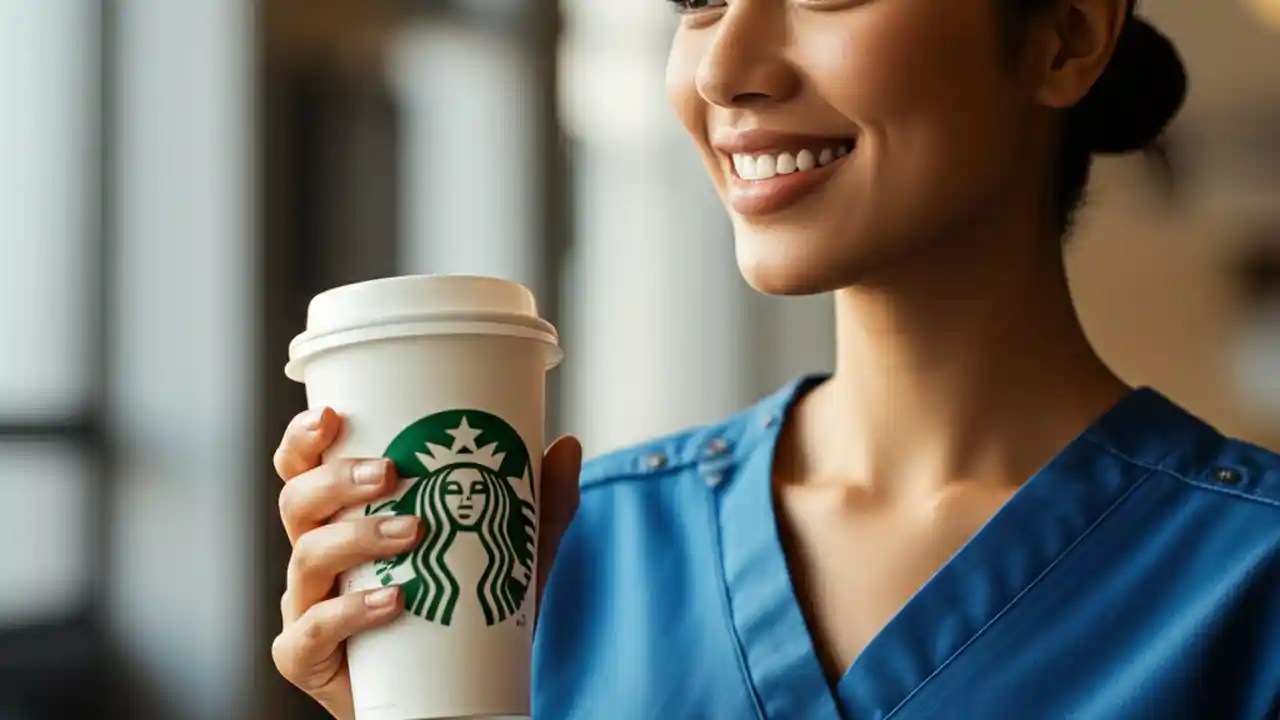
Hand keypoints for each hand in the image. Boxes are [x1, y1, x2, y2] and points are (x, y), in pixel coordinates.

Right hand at [269, 407, 581, 719]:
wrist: (448, 697)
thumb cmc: (459, 613)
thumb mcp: (509, 553)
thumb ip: (539, 503)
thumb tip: (569, 444)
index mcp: (342, 519)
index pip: (302, 469)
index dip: (302, 439)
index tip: (330, 417)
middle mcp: (315, 557)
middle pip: (297, 503)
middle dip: (336, 479)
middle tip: (391, 473)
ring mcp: (305, 608)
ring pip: (306, 558)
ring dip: (355, 537)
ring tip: (412, 532)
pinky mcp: (307, 660)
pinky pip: (310, 632)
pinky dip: (348, 614)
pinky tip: (391, 600)